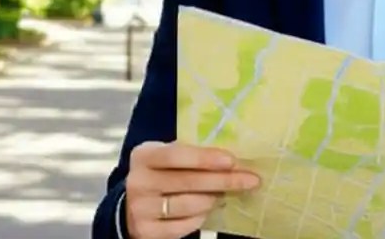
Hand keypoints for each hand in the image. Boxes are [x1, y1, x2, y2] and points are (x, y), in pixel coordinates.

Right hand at [124, 141, 260, 238]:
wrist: (135, 204)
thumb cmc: (160, 173)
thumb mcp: (167, 156)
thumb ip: (191, 154)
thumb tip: (232, 159)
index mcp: (144, 156)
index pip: (176, 155)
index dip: (205, 158)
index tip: (232, 161)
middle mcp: (138, 182)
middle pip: (188, 181)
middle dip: (223, 180)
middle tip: (250, 180)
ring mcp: (141, 209)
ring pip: (190, 205)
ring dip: (214, 199)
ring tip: (225, 193)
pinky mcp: (147, 231)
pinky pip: (186, 226)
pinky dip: (202, 216)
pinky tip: (209, 208)